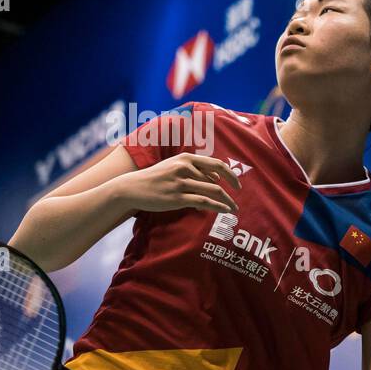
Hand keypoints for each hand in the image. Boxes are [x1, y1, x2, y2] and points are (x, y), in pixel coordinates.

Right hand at [114, 153, 241, 215]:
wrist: (132, 188)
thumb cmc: (156, 178)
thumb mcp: (175, 167)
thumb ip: (196, 171)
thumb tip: (216, 180)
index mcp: (186, 158)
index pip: (217, 164)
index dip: (230, 175)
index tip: (237, 185)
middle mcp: (184, 168)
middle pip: (216, 181)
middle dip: (230, 191)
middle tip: (237, 201)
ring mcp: (181, 183)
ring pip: (212, 191)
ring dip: (226, 201)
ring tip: (233, 209)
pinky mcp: (177, 197)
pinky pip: (204, 202)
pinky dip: (217, 207)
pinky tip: (225, 211)